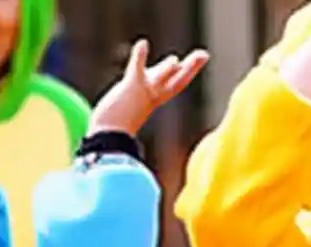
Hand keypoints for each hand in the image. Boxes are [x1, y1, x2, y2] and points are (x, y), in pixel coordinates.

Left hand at [90, 39, 208, 135]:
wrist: (106, 137)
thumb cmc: (112, 126)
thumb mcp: (127, 106)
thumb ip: (134, 97)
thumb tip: (134, 97)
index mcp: (152, 100)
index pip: (174, 85)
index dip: (186, 73)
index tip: (196, 59)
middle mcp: (151, 97)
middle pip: (176, 83)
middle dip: (191, 69)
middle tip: (203, 55)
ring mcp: (143, 91)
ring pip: (161, 78)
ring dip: (167, 69)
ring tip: (173, 60)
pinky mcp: (131, 86)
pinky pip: (138, 68)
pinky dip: (140, 56)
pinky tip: (142, 44)